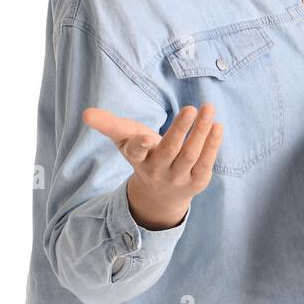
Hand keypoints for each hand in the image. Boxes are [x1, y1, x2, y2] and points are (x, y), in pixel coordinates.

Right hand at [81, 103, 222, 229]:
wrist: (160, 194)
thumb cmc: (143, 155)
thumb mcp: (125, 140)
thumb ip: (108, 125)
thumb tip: (85, 113)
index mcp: (138, 159)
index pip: (136, 153)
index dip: (141, 145)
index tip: (147, 137)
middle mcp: (158, 170)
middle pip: (170, 150)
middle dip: (180, 130)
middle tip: (191, 108)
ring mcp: (179, 178)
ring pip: (190, 155)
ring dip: (201, 132)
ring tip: (208, 109)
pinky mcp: (197, 181)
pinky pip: (206, 162)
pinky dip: (213, 144)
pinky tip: (217, 126)